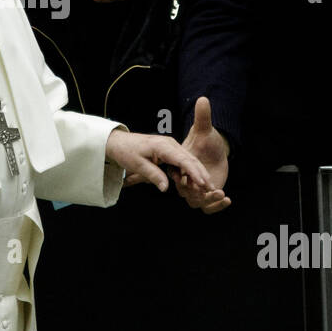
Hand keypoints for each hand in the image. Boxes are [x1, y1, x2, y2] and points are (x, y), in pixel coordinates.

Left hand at [105, 127, 220, 205]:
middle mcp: (170, 144)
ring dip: (198, 173)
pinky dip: (190, 171)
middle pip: (190, 160)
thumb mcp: (137, 165)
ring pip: (189, 160)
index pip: (183, 160)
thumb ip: (153, 176)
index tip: (203, 183)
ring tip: (207, 187)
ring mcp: (171, 146)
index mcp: (163, 146)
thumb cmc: (127, 152)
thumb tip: (166, 188)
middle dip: (202, 174)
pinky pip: (183, 161)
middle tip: (212, 189)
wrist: (119, 142)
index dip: (195, 173)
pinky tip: (195, 181)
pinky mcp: (169, 150)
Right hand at [170, 97, 229, 213]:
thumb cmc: (207, 141)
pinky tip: (227, 199)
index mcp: (179, 165)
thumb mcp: (205, 129)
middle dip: (196, 191)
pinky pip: (207, 206)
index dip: (185, 177)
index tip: (193, 178)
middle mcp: (185, 179)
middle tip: (209, 188)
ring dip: (207, 200)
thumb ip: (202, 117)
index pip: (179, 173)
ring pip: (195, 201)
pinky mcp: (205, 195)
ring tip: (220, 193)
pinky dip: (216, 206)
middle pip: (185, 191)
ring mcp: (195, 189)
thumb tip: (203, 98)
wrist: (216, 152)